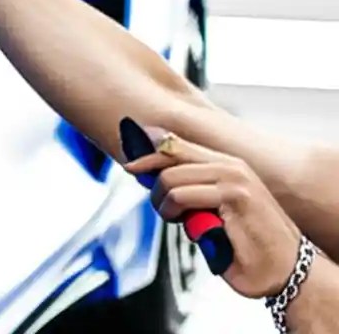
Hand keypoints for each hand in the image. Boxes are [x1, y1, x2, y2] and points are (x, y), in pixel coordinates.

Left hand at [126, 128, 302, 297]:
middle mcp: (229, 165)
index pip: (176, 145)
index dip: (148, 154)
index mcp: (224, 164)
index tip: (129, 166)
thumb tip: (150, 176)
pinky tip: (194, 229)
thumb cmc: (245, 244)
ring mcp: (233, 178)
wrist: (285, 270)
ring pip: (169, 179)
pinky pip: (182, 197)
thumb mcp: (210, 211)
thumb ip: (189, 190)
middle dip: (154, 187)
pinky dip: (177, 214)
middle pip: (167, 157)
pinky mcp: (235, 196)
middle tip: (168, 213)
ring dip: (164, 205)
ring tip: (180, 222)